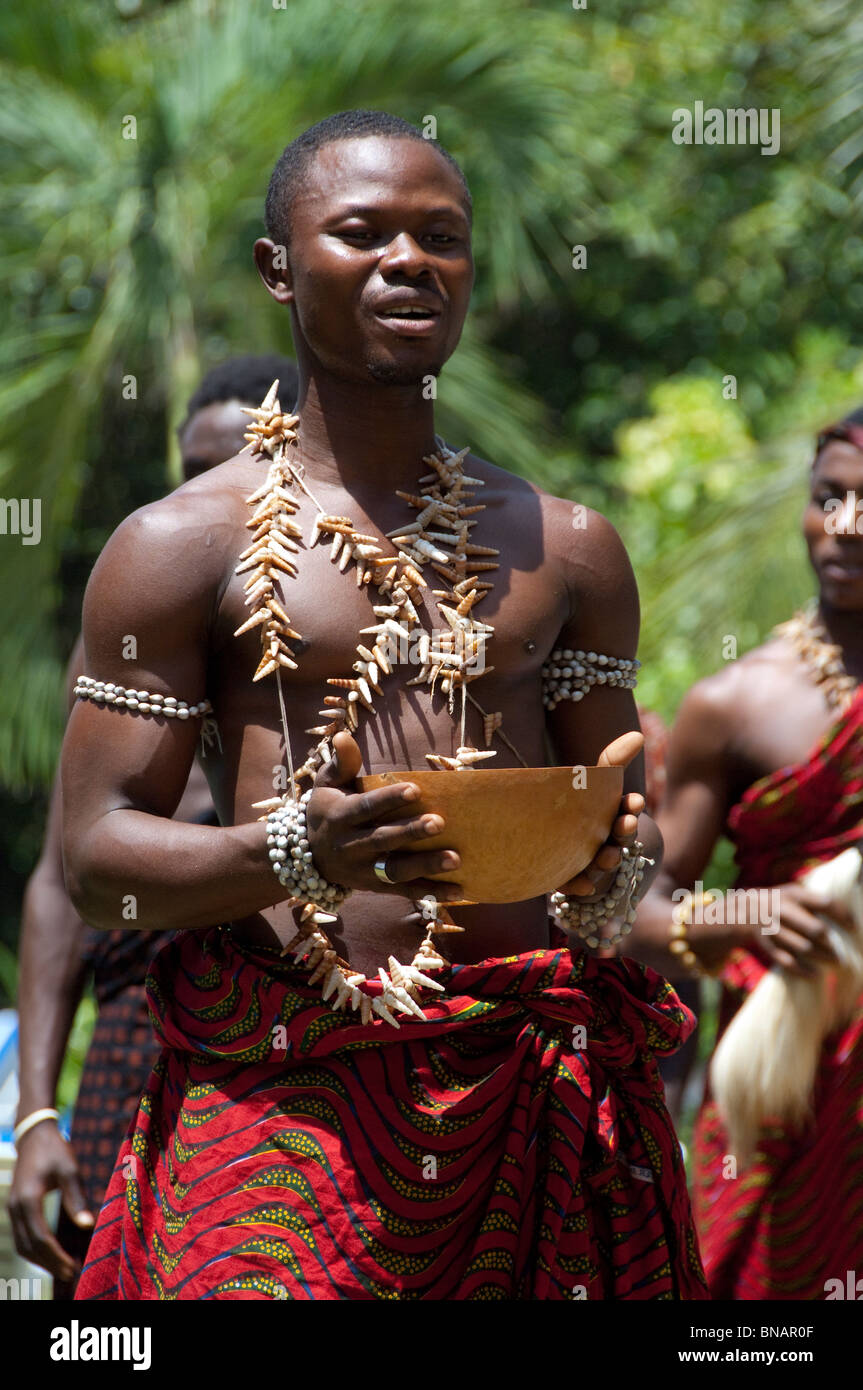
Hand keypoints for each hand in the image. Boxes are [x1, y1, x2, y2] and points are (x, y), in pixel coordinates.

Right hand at [7, 1122, 93, 1281]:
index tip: (72, 1266)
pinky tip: (51, 1254)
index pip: (40, 1237)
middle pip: (28, 1246)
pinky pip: (21, 1236)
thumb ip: (76, 1198)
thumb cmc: (55, 1150)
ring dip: (40, 1260)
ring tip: (62, 1269)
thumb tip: (87, 1225)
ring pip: (21, 1245)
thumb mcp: (70, 1170)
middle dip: (49, 1263)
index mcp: (28, 1199)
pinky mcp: (16, 1207)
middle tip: (70, 1274)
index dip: (56, 1256)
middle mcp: (16, 1207)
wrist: (34, 1135)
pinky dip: (34, 1249)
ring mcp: (13, 1208)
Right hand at [306, 731, 462, 899]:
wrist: (306, 856)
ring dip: (425, 866)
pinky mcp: (375, 887)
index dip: (389, 799)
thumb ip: (341, 762)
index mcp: (339, 816)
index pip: (365, 808)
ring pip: (394, 871)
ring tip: (456, 859)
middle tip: (440, 823)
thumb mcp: (327, 783)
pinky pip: (404, 892)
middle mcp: (349, 846)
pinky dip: (430, 893)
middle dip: (411, 833)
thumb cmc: (328, 807)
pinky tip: (458, 891)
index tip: (416, 789)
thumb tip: (343, 735)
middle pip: (382, 840)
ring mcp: (362, 871)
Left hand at [556, 731, 645, 903]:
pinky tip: (582, 884)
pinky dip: (579, 885)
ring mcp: (587, 862)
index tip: (634, 799)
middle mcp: (604, 842)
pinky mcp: (566, 878)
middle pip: (618, 840)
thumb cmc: (578, 805)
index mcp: (611, 818)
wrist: (540, 833)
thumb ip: (613, 760)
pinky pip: (574, 884)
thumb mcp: (594, 781)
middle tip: (626, 824)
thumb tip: (639, 734)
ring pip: (601, 866)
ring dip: (607, 861)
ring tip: (608, 855)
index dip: (630, 807)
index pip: (625, 812)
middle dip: (624, 832)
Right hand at [713, 879, 854, 978]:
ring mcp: (773, 929)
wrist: (742, 911)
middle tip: (844, 953)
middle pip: (815, 929)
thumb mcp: (792, 893)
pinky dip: (803, 970)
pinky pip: (787, 961)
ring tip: (836, 963)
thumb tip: (845, 917)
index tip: (854, 927)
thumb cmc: (779, 902)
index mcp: (793, 894)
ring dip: (822, 958)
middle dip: (831, 944)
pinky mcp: (766, 945)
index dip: (842, 915)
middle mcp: (782, 910)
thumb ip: (813, 902)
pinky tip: (816, 975)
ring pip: (803, 948)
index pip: (824, 903)